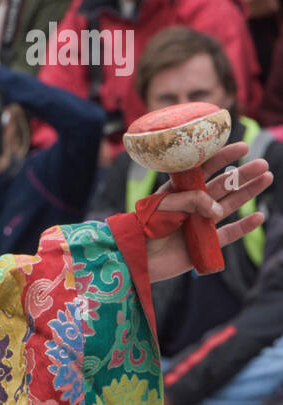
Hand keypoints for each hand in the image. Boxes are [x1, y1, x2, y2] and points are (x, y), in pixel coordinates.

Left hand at [145, 143, 274, 281]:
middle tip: (263, 164)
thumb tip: (216, 208)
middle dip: (242, 174)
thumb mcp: (163, 206)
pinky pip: (229, 234)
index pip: (203, 170)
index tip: (242, 146)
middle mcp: (192, 205)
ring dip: (248, 193)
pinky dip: (244, 226)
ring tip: (267, 178)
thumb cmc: (144, 227)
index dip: (222, 157)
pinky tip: (259, 216)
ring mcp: (200, 224)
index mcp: (179, 191)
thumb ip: (191, 200)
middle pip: (222, 186)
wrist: (137, 258)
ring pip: (229, 205)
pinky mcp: (205, 244)